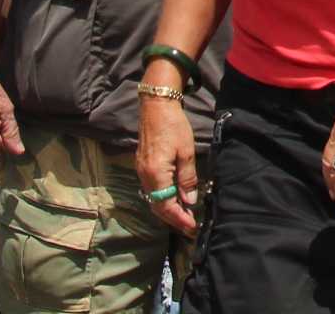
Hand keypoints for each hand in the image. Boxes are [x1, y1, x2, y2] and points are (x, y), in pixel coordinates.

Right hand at [134, 91, 199, 233]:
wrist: (156, 106)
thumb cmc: (173, 126)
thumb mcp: (186, 151)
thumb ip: (187, 178)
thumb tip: (190, 201)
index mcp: (156, 174)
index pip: (166, 206)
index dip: (180, 219)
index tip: (192, 228)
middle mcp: (145, 176)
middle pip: (158, 206)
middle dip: (174, 219)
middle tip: (190, 228)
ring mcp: (141, 171)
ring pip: (154, 199)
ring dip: (168, 210)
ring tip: (185, 217)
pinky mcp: (143, 166)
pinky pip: (152, 190)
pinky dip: (163, 199)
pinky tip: (175, 199)